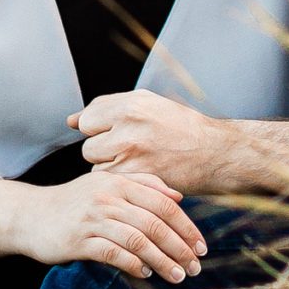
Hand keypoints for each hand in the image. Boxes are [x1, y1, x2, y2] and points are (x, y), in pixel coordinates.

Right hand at [18, 167, 206, 283]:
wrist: (30, 215)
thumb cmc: (75, 202)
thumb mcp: (106, 184)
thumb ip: (142, 184)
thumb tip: (179, 195)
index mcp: (119, 182)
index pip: (163, 202)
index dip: (186, 226)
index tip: (201, 246)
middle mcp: (108, 197)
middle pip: (154, 222)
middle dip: (179, 247)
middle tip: (195, 266)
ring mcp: (93, 218)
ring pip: (138, 239)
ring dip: (162, 260)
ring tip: (177, 275)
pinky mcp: (79, 240)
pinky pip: (113, 252)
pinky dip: (132, 263)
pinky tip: (144, 273)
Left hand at [71, 90, 218, 191]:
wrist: (216, 153)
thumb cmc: (182, 127)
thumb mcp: (148, 105)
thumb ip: (108, 109)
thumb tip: (71, 120)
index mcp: (130, 105)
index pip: (87, 118)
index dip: (99, 129)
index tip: (116, 134)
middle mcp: (128, 127)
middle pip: (88, 146)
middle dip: (103, 151)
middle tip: (130, 150)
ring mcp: (132, 155)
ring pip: (98, 167)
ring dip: (111, 168)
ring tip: (138, 163)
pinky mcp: (138, 179)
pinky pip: (113, 183)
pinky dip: (122, 183)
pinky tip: (141, 176)